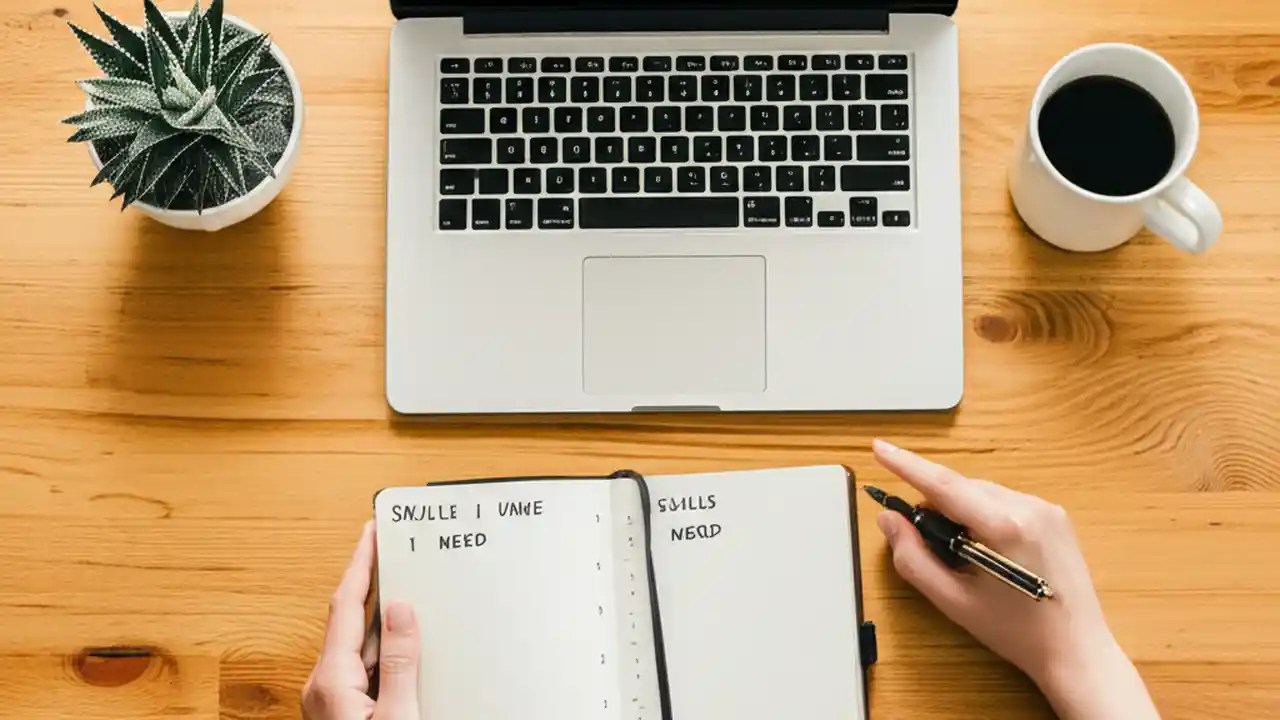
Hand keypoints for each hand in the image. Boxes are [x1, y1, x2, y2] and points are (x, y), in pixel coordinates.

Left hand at [303, 521, 421, 719]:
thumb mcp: (398, 715)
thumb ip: (399, 665)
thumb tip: (400, 610)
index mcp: (332, 679)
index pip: (346, 606)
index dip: (360, 564)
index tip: (370, 532)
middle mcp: (325, 684)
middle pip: (351, 620)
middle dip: (372, 582)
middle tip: (393, 550)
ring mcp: (332, 697)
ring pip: (360, 645)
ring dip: (382, 618)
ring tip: (409, 590)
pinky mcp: (343, 710)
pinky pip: (364, 666)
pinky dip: (384, 647)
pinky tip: (405, 644)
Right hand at [872, 439, 1159, 719]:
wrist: (1077, 650)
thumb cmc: (1018, 632)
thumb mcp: (954, 601)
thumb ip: (914, 559)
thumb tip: (889, 521)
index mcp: (1005, 528)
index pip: (944, 484)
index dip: (906, 464)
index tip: (879, 449)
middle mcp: (1029, 508)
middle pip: (962, 487)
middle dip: (934, 504)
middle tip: (922, 540)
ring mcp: (1047, 509)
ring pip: (982, 493)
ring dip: (960, 510)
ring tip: (960, 553)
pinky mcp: (1056, 517)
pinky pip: (1004, 501)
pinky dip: (983, 515)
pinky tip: (986, 549)